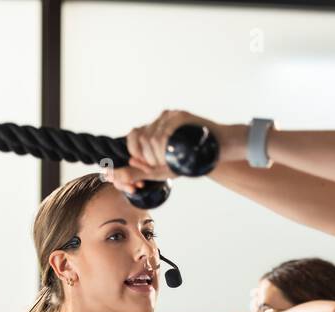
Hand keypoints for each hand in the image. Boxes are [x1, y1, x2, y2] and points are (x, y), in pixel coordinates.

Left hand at [107, 110, 246, 195]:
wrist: (217, 151)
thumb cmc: (188, 162)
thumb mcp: (161, 171)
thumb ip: (138, 173)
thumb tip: (118, 170)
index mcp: (152, 131)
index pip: (132, 137)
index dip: (134, 153)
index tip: (146, 167)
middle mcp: (159, 121)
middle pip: (140, 138)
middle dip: (146, 159)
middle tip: (159, 168)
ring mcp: (169, 117)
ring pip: (151, 137)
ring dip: (156, 156)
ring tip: (169, 163)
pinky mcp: (180, 115)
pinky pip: (165, 132)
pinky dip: (165, 147)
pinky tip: (172, 155)